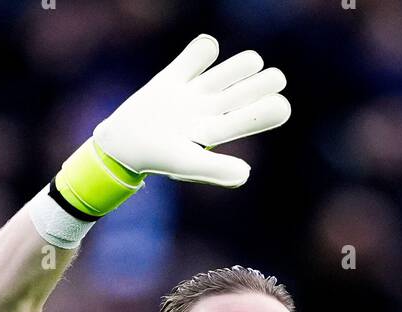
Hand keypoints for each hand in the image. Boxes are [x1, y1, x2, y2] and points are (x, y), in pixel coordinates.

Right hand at [94, 33, 289, 187]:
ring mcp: (194, 92)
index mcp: (218, 131)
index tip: (280, 104)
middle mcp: (210, 111)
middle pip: (248, 89)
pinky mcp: (175, 77)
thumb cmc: (156, 159)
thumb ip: (216, 169)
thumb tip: (247, 173)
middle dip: (266, 82)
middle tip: (275, 79)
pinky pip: (199, 52)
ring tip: (249, 65)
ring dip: (244, 64)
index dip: (271, 109)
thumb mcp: (185, 164)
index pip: (255, 117)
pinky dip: (204, 50)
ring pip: (231, 69)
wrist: (121, 145)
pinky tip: (201, 59)